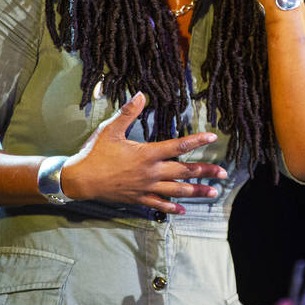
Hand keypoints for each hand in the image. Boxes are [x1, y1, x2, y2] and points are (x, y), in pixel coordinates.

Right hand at [60, 92, 225, 213]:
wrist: (80, 180)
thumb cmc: (95, 153)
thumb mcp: (111, 129)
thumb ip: (128, 112)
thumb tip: (141, 94)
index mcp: (147, 154)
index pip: (179, 146)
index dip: (197, 141)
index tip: (213, 138)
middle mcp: (151, 172)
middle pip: (184, 172)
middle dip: (205, 172)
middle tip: (223, 173)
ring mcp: (146, 188)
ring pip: (177, 191)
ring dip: (196, 192)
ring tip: (213, 193)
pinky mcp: (138, 199)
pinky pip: (159, 205)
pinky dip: (172, 208)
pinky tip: (183, 210)